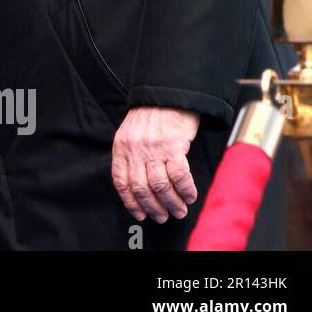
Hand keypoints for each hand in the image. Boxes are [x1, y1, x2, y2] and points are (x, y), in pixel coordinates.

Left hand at [111, 106, 199, 222]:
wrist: (167, 94)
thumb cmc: (151, 115)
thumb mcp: (130, 134)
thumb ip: (131, 156)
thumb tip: (138, 185)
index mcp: (121, 148)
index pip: (121, 181)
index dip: (130, 202)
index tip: (140, 214)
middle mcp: (135, 150)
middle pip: (141, 188)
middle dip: (153, 207)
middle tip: (163, 217)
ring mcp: (154, 148)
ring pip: (160, 186)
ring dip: (171, 203)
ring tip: (179, 211)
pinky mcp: (174, 146)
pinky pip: (180, 175)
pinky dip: (186, 190)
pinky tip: (190, 196)